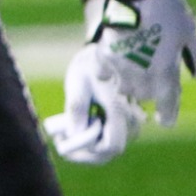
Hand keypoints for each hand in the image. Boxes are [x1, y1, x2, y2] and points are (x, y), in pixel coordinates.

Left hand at [46, 43, 143, 164]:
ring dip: (93, 142)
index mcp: (119, 109)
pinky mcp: (132, 112)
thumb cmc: (91, 62)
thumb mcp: (78, 81)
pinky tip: (82, 128)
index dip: (88, 152)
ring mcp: (134, 116)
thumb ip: (77, 109)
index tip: (65, 145)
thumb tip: (74, 135)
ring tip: (68, 129)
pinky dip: (100, 134)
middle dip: (87, 149)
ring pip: (115, 140)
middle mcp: (132, 117)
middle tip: (61, 141)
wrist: (112, 43)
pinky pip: (118, 131)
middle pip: (113, 147)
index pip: (111, 146)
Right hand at [95, 0, 195, 125]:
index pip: (168, 106)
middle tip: (150, 87)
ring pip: (122, 88)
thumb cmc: (169, 9)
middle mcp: (143, 74)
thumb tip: (193, 74)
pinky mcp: (105, 52)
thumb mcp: (189, 33)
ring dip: (128, 85)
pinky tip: (111, 66)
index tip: (164, 121)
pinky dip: (107, 72)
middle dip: (148, 95)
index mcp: (167, 72)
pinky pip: (103, 71)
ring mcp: (122, 65)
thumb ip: (190, 57)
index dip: (167, 117)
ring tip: (130, 78)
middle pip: (143, 97)